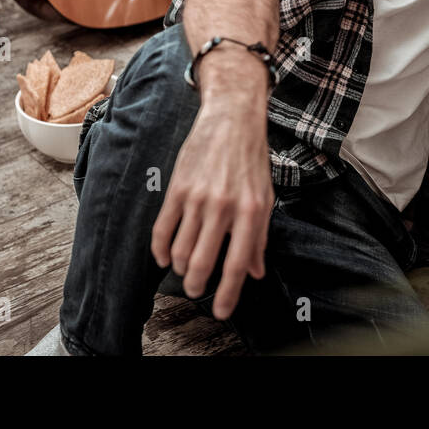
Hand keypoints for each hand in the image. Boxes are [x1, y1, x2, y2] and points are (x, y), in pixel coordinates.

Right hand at [150, 95, 273, 319]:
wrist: (232, 118)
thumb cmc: (252, 158)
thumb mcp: (267, 196)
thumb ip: (260, 236)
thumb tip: (256, 271)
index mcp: (252, 211)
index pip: (238, 263)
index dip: (228, 293)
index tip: (220, 311)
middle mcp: (225, 206)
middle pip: (203, 262)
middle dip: (197, 285)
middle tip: (197, 290)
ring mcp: (198, 197)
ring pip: (181, 250)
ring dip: (181, 268)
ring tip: (186, 270)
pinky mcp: (178, 188)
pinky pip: (163, 229)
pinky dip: (161, 250)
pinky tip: (165, 257)